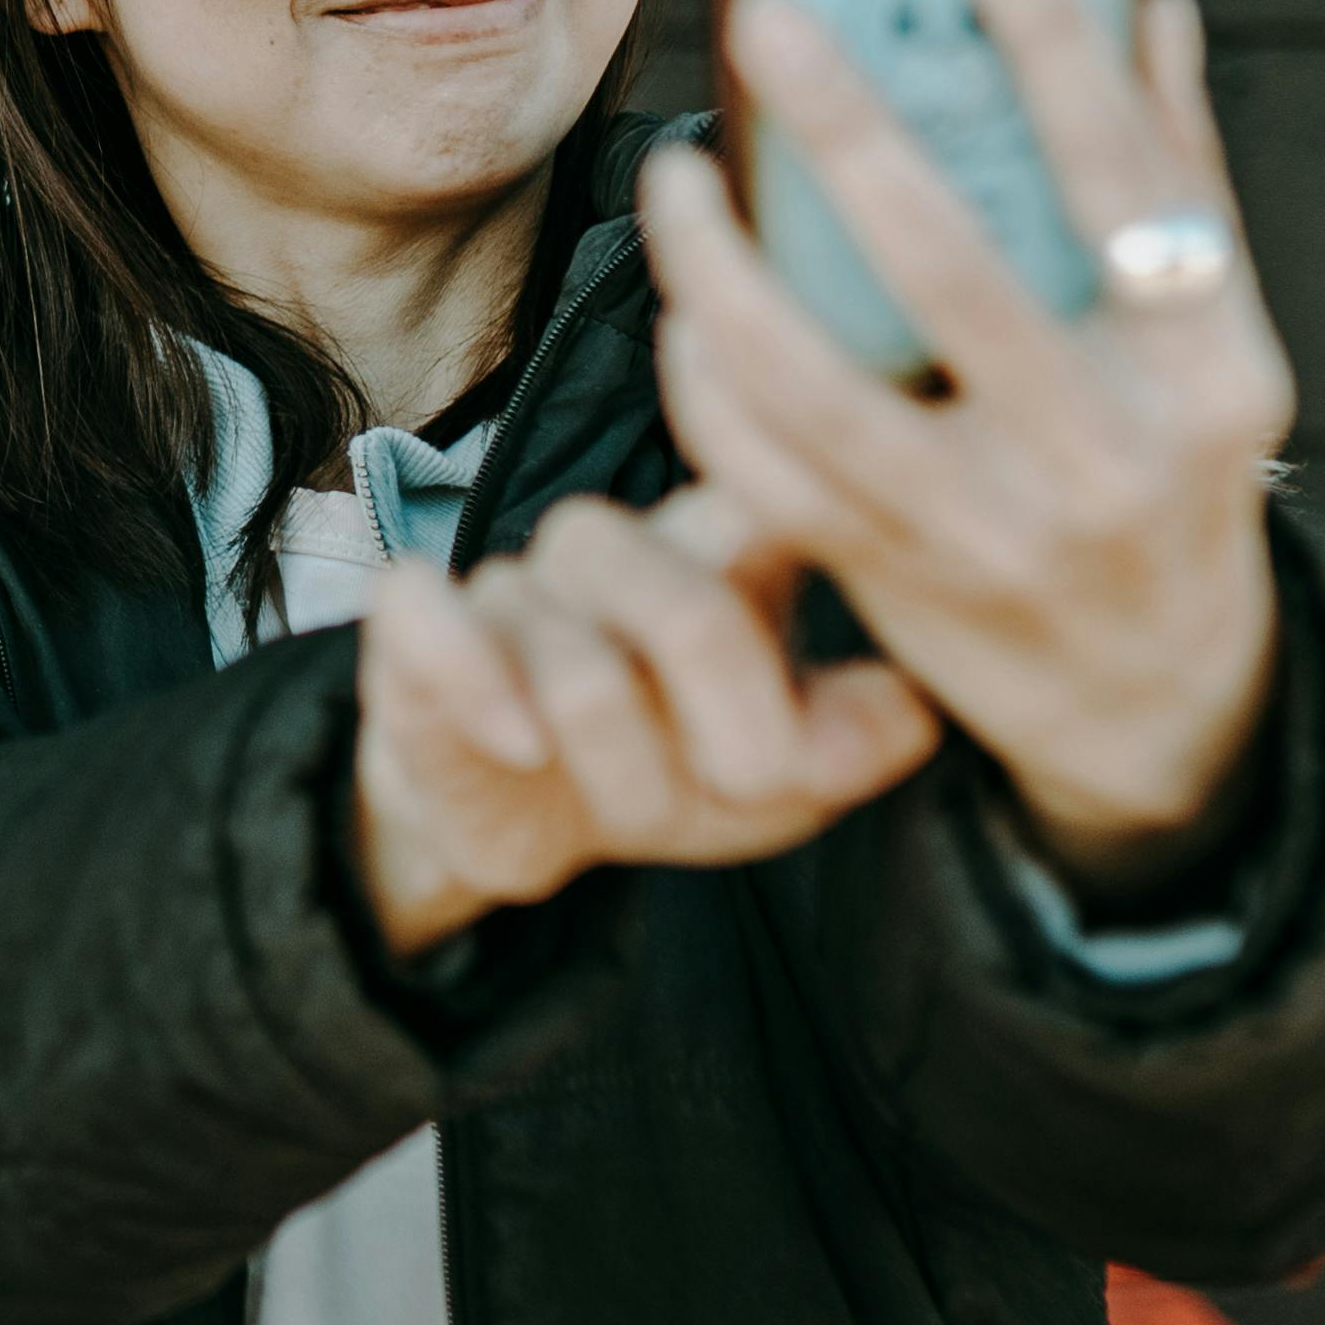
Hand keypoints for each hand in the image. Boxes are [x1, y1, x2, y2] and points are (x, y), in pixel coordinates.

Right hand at [349, 488, 940, 956]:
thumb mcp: (782, 773)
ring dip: (625, 777)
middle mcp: (615, 548)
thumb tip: (911, 717)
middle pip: (687, 607)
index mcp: (717, 551)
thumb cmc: (669, 765)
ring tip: (640, 814)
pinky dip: (478, 688)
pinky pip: (430, 620)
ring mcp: (511, 585)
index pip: (774, 506)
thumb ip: (853, 738)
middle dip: (736, 731)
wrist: (519, 818)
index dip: (822, 570)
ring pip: (576, 670)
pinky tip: (525, 747)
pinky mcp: (414, 627)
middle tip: (758, 788)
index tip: (860, 644)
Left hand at [642, 0, 1296, 893]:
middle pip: (950, 265)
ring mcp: (989, 525)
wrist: (1153, 694)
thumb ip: (1180, 171)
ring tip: (675, 174)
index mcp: (1206, 366)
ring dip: (720, 267)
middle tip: (763, 12)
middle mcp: (1102, 448)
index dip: (1054, 40)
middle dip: (846, 129)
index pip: (1126, 175)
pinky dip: (710, 381)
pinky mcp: (892, 576)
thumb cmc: (1174, 464)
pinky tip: (688, 308)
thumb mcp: (1214, 339)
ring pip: (813, 381)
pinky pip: (764, 467)